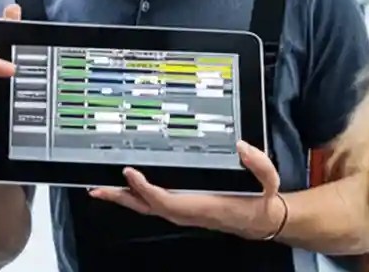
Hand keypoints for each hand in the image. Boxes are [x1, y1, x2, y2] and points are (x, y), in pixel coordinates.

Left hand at [89, 141, 284, 239]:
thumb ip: (259, 164)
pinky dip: (136, 198)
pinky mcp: (183, 210)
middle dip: (123, 198)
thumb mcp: (270, 182)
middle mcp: (190, 213)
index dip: (146, 189)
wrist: (264, 222)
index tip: (131, 172)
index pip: (168, 200)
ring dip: (124, 199)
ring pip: (148, 208)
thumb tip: (241, 147)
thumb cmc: (262, 203)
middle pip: (149, 208)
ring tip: (101, 190)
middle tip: (98, 188)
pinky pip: (154, 205)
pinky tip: (124, 190)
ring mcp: (185, 213)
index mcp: (205, 206)